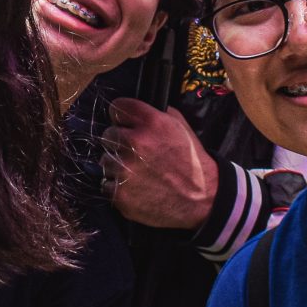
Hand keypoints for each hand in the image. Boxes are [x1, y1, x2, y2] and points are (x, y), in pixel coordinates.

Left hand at [101, 98, 215, 230]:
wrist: (202, 199)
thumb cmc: (190, 162)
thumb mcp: (180, 126)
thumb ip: (155, 113)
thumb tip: (134, 110)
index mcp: (151, 123)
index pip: (117, 108)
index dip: (122, 117)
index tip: (126, 124)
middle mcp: (135, 143)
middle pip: (107, 135)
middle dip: (119, 142)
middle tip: (136, 153)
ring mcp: (125, 170)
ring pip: (105, 160)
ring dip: (117, 166)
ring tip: (139, 173)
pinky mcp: (120, 194)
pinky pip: (106, 184)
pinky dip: (118, 187)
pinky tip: (136, 187)